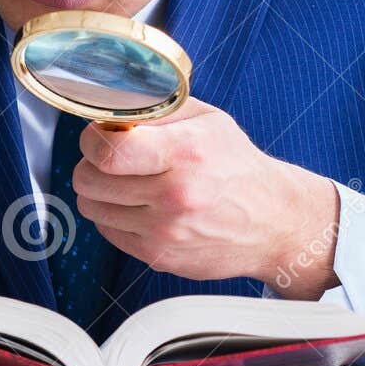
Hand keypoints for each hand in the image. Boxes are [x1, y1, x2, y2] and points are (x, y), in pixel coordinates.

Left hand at [71, 98, 341, 299]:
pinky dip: (115, 217)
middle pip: (90, 181)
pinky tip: (139, 206)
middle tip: (109, 158)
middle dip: (91, 164)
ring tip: (126, 182)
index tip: (99, 136)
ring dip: (100, 192)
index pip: (108, 151)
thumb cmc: (237, 165)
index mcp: (187, 153)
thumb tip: (107, 108)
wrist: (274, 221)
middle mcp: (175, 195)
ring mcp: (165, 232)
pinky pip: (108, 232)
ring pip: (92, 208)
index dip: (92, 140)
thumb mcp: (206, 120)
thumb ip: (155, 109)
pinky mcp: (159, 257)